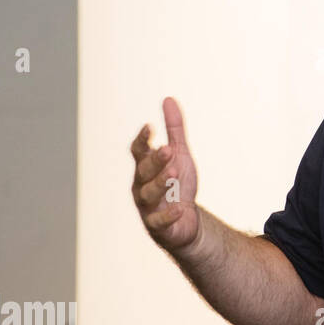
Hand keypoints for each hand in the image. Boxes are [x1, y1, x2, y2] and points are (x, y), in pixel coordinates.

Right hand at [130, 96, 200, 253]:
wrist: (186, 221)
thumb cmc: (178, 184)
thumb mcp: (180, 154)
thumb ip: (174, 129)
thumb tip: (168, 98)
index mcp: (144, 167)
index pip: (138, 151)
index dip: (142, 139)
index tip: (149, 127)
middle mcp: (141, 185)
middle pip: (143, 171)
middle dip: (155, 161)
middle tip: (168, 149)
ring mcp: (147, 206)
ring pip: (148, 194)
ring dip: (161, 183)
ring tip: (175, 173)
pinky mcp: (157, 226)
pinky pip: (160, 221)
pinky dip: (168, 215)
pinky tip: (180, 208)